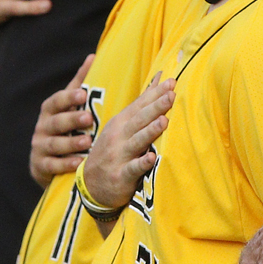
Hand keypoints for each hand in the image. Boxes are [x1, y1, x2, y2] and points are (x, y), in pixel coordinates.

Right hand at [30, 54, 96, 186]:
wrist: (50, 162)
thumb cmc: (66, 128)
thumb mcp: (70, 106)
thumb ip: (80, 84)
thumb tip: (93, 56)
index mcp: (50, 111)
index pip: (56, 102)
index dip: (67, 98)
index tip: (82, 94)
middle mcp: (42, 127)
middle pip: (55, 122)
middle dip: (71, 120)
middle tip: (88, 118)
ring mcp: (40, 147)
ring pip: (54, 144)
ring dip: (70, 143)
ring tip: (88, 142)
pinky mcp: (40, 166)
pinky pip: (52, 165)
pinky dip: (64, 164)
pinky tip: (78, 163)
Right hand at [78, 73, 174, 222]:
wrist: (91, 184)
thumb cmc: (113, 150)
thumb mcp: (121, 127)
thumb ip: (141, 106)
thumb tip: (159, 79)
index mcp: (120, 123)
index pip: (139, 105)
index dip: (154, 94)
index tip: (171, 82)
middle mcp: (118, 136)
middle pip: (139, 120)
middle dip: (155, 107)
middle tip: (171, 95)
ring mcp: (118, 156)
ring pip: (136, 142)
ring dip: (149, 131)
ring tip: (164, 121)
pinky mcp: (120, 175)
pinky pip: (132, 169)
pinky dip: (141, 164)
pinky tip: (151, 158)